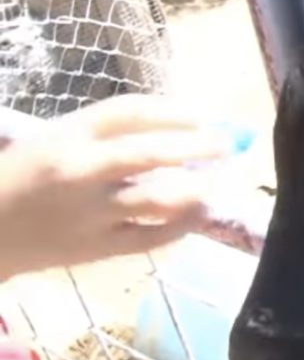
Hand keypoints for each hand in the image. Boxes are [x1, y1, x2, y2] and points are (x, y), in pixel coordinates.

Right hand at [0, 95, 234, 278]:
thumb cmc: (20, 178)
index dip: (174, 112)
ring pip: (157, 198)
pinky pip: (152, 237)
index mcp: (67, 134)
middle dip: (196, 147)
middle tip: (226, 145)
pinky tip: (197, 215)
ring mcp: (92, 212)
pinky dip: (181, 226)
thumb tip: (171, 135)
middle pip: (150, 153)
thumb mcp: (52, 141)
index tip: (202, 116)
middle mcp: (82, 170)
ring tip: (213, 182)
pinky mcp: (99, 247)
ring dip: (194, 189)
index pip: (130, 112)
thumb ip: (102, 137)